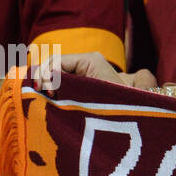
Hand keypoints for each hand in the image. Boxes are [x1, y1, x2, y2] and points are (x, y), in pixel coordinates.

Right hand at [33, 53, 156, 94]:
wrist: (133, 116)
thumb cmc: (112, 105)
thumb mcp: (85, 93)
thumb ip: (64, 84)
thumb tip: (41, 79)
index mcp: (89, 59)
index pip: (55, 61)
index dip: (45, 75)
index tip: (46, 92)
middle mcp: (87, 61)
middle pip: (53, 65)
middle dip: (43, 79)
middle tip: (43, 95)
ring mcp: (85, 70)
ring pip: (56, 74)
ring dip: (47, 85)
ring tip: (48, 98)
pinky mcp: (84, 80)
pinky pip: (63, 82)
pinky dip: (54, 89)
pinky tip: (51, 99)